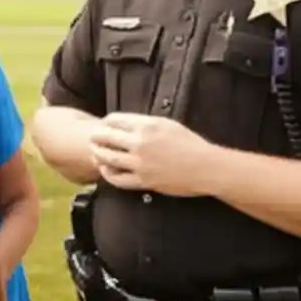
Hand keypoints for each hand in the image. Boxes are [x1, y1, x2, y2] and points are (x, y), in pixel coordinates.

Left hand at [90, 113, 218, 196]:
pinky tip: (105, 170)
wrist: (207, 168)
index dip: (105, 122)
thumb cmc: (191, 145)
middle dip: (96, 136)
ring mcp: (140, 163)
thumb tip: (127, 123)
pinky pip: (117, 178)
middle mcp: (140, 142)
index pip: (114, 120)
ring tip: (94, 153)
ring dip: (97, 154)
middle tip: (92, 138)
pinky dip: (107, 174)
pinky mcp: (144, 181)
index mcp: (147, 125)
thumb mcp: (168, 124)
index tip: (103, 125)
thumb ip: (146, 123)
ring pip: (106, 157)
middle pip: (105, 136)